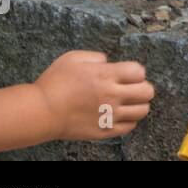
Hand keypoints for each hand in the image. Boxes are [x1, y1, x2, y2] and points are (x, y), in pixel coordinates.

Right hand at [33, 51, 154, 140]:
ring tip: (130, 102)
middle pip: (147, 92)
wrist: (40, 111)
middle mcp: (112, 95)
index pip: (139, 72)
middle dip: (143, 87)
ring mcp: (109, 114)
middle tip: (133, 88)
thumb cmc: (54, 83)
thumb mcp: (73, 58)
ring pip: (142, 111)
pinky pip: (129, 127)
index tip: (128, 74)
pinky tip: (120, 115)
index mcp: (106, 75)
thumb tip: (108, 62)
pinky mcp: (104, 130)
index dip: (136, 72)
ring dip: (139, 104)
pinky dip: (129, 120)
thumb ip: (95, 57)